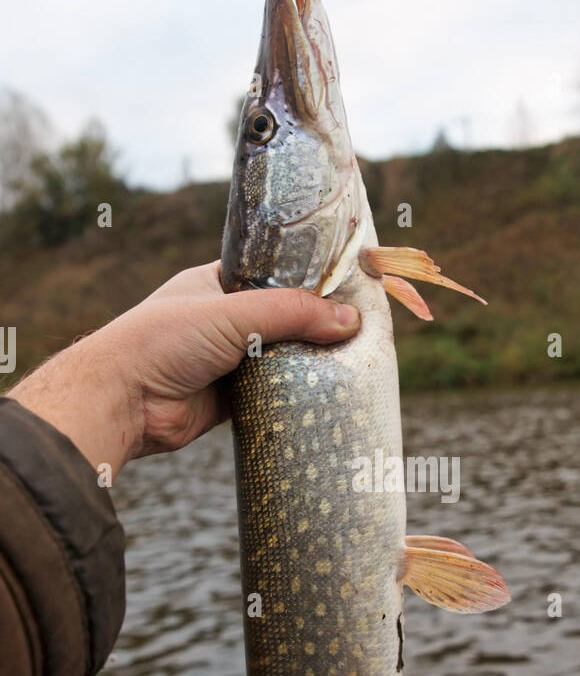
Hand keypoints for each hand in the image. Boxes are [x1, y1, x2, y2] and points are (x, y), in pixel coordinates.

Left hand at [7, 260, 359, 479]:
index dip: (309, 278)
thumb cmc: (162, 341)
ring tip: (356, 359)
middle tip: (363, 327)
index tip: (350, 285)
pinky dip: (295, 396)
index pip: (272, 273)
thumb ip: (290, 313)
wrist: (121, 403)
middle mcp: (223, 320)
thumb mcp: (231, 314)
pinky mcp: (230, 400)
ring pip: (281, 359)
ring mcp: (227, 361)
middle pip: (283, 319)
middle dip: (316, 325)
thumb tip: (350, 320)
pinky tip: (328, 393)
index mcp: (216, 284)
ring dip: (309, 363)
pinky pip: (273, 395)